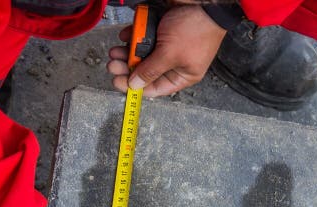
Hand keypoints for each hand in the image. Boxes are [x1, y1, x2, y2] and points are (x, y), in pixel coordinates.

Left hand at [107, 5, 226, 97]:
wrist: (204, 1)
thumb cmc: (195, 29)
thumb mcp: (170, 54)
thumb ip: (150, 70)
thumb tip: (134, 86)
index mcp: (182, 75)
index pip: (155, 88)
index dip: (135, 87)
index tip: (117, 82)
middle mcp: (174, 62)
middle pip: (146, 71)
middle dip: (128, 68)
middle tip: (112, 65)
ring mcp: (168, 44)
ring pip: (142, 53)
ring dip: (126, 52)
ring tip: (114, 51)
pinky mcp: (162, 30)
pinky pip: (144, 36)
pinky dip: (133, 35)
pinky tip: (124, 35)